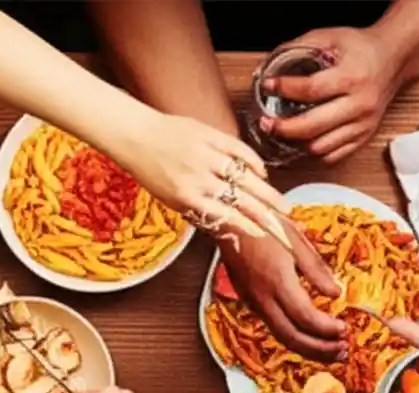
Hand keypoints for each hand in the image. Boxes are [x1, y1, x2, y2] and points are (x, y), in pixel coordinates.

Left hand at [111, 111, 290, 240]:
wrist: (135, 134)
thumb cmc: (150, 170)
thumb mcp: (169, 198)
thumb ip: (196, 208)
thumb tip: (224, 222)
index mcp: (187, 197)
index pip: (225, 215)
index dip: (247, 225)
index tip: (262, 232)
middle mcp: (199, 177)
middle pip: (241, 198)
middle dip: (266, 212)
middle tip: (282, 220)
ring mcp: (206, 154)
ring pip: (244, 176)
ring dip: (266, 191)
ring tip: (281, 203)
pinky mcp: (210, 134)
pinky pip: (238, 149)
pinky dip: (253, 161)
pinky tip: (261, 173)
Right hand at [218, 229, 347, 360]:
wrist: (227, 222)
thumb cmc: (262, 224)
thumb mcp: (296, 240)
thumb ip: (316, 269)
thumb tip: (335, 292)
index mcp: (278, 281)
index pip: (305, 317)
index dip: (326, 328)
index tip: (344, 330)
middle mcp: (263, 298)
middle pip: (292, 336)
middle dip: (319, 349)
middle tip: (342, 351)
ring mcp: (254, 302)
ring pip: (281, 337)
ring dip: (307, 349)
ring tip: (330, 352)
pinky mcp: (250, 302)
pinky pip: (273, 327)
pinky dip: (294, 338)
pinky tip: (308, 337)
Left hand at [261, 27, 405, 164]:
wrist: (394, 59)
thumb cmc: (361, 48)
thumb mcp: (331, 36)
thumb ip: (300, 47)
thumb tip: (268, 66)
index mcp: (352, 76)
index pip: (311, 90)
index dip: (285, 89)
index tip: (268, 86)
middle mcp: (360, 103)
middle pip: (313, 126)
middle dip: (283, 127)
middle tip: (266, 122)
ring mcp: (363, 124)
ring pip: (321, 146)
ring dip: (297, 142)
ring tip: (283, 131)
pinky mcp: (364, 137)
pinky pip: (334, 156)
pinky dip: (315, 151)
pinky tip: (304, 139)